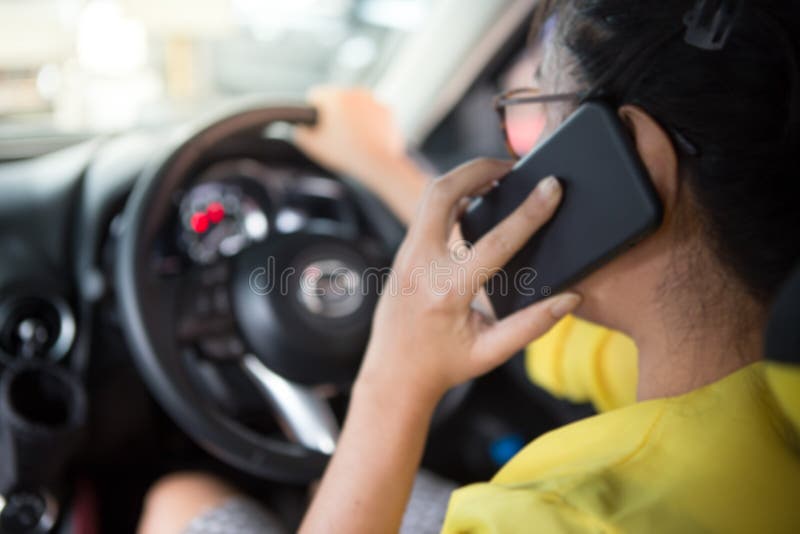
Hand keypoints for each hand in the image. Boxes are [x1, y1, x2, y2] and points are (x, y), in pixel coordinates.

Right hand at [294, 87, 406, 186]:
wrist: (378, 164)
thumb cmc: (346, 154)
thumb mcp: (314, 146)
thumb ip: (300, 134)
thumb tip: (299, 129)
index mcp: (336, 96)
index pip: (315, 95)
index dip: (313, 111)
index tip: (317, 125)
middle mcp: (356, 92)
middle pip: (337, 99)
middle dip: (334, 113)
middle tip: (335, 135)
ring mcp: (374, 100)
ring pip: (356, 105)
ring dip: (352, 116)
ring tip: (352, 138)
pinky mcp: (388, 111)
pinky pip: (373, 113)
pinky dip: (370, 122)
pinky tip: (367, 138)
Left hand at [357, 159, 581, 403]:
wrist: (393, 374)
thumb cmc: (442, 365)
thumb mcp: (491, 353)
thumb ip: (532, 325)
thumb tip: (569, 298)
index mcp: (447, 292)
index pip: (495, 242)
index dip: (529, 212)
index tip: (552, 187)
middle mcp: (421, 266)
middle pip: (444, 193)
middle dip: (479, 168)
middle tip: (514, 164)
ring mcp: (407, 256)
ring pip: (431, 196)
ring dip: (464, 176)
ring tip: (499, 174)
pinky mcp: (404, 253)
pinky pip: (427, 211)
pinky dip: (452, 194)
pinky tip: (476, 194)